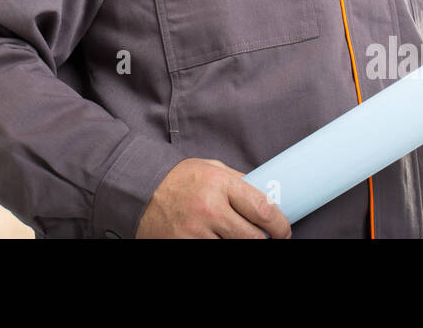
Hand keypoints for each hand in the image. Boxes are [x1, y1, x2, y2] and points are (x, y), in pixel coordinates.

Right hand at [135, 157, 291, 237]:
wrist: (139, 190)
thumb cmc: (179, 179)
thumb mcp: (211, 169)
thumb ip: (238, 182)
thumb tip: (267, 197)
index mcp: (219, 183)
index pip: (263, 209)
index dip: (280, 225)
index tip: (283, 230)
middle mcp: (209, 208)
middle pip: (254, 238)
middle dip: (264, 240)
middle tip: (265, 237)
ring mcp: (195, 231)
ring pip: (235, 249)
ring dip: (240, 244)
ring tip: (235, 235)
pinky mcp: (185, 246)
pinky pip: (213, 253)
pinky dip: (220, 247)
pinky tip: (218, 239)